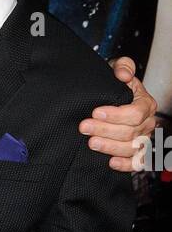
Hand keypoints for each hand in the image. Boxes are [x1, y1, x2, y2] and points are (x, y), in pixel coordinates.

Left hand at [78, 56, 156, 170]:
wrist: (108, 99)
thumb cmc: (114, 85)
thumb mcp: (117, 70)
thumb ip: (122, 67)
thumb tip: (123, 74)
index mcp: (145, 103)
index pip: (136, 113)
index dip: (116, 114)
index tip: (95, 112)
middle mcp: (147, 123)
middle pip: (131, 131)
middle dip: (105, 130)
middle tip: (84, 127)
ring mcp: (142, 139)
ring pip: (131, 148)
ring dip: (110, 147)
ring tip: (91, 142)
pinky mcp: (136, 153)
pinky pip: (136, 163)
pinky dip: (125, 165)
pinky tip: (111, 163)